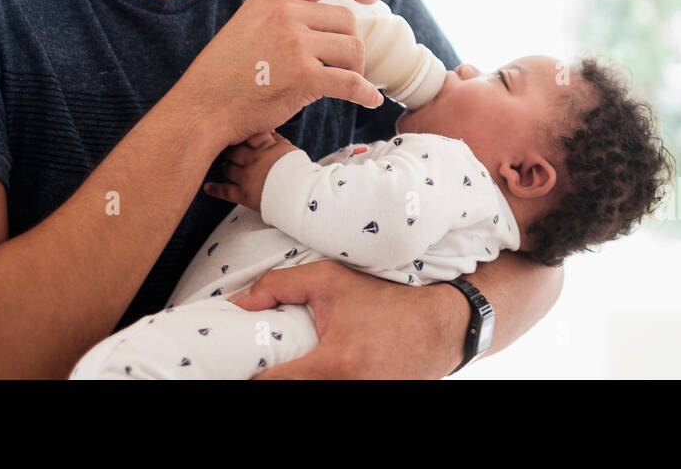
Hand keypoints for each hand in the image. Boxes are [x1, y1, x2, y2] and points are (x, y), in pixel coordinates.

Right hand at [177, 0, 385, 147]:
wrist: (203, 106)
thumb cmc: (224, 72)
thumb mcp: (247, 22)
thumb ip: (280, 14)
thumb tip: (322, 22)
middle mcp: (286, 14)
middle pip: (346, 20)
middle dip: (351, 44)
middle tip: (346, 64)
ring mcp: (295, 44)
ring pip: (353, 49)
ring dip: (356, 68)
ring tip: (345, 81)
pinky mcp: (303, 77)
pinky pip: (350, 83)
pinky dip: (364, 93)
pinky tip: (368, 98)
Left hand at [203, 130, 300, 211]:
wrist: (302, 195)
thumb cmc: (300, 172)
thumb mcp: (290, 150)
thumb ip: (276, 140)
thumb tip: (268, 130)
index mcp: (266, 147)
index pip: (248, 133)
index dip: (240, 131)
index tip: (234, 130)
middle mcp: (253, 160)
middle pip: (233, 149)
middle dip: (228, 148)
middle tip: (226, 147)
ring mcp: (247, 177)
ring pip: (228, 167)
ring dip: (225, 165)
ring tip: (225, 165)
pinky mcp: (244, 195)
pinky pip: (224, 191)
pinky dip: (215, 189)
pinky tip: (208, 187)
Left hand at [229, 261, 468, 378]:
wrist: (440, 326)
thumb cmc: (387, 300)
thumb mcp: (331, 280)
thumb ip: (280, 285)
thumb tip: (240, 304)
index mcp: (334, 364)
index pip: (272, 384)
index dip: (252, 374)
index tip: (242, 364)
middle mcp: (348, 390)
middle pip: (291, 391)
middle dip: (275, 376)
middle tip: (267, 362)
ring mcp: (362, 398)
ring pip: (312, 394)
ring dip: (299, 380)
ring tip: (292, 364)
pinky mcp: (369, 400)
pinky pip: (331, 394)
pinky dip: (320, 382)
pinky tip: (318, 369)